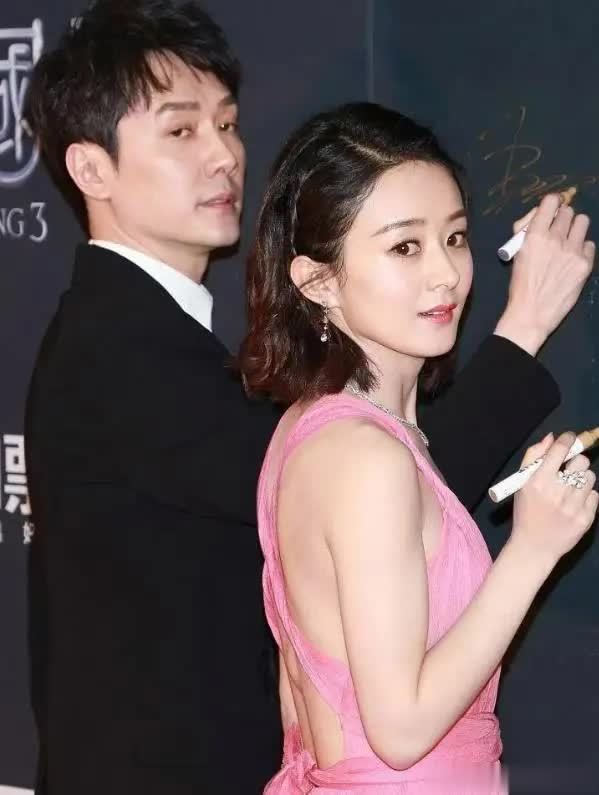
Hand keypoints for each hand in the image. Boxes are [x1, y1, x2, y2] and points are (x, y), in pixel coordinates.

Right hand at [494, 193, 594, 355]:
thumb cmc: (520, 284)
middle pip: (568, 211)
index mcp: (534, 234)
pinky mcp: (585, 264)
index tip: (552, 210)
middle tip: (558, 231)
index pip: (551, 201)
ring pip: (582, 221)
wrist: (532, 313)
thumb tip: (541, 216)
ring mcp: (572, 251)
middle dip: (562, 218)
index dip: (552, 204)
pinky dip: (582, 249)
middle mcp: (555, 238)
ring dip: (575, 228)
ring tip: (569, 241)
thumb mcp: (516, 253)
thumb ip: (526, 231)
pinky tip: (573, 260)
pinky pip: (589, 244)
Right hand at [511, 432, 597, 567]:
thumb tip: (552, 438)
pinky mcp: (586, 518)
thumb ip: (533, 457)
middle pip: (581, 462)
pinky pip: (595, 495)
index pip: (560, 450)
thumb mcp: (521, 484)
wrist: (534, 546)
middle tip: (568, 470)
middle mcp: (558, 492)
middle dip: (575, 462)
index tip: (569, 439)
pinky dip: (586, 496)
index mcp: (539, 481)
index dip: (567, 440)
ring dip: (582, 479)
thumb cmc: (526, 512)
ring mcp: (574, 506)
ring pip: (590, 477)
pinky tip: (574, 503)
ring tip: (571, 489)